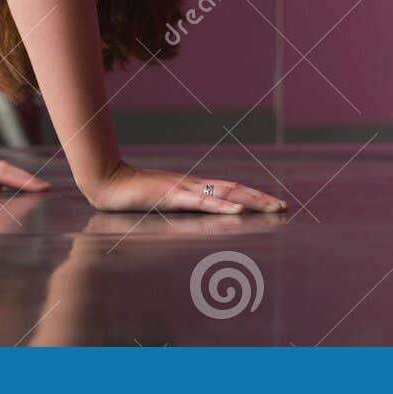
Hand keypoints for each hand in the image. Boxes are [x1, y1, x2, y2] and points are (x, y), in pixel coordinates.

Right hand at [85, 162, 285, 213]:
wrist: (108, 181)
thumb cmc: (131, 193)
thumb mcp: (160, 201)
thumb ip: (177, 205)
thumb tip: (194, 212)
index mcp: (192, 186)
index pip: (229, 189)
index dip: (252, 195)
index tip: (272, 203)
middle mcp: (193, 184)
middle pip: (234, 189)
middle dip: (261, 198)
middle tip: (284, 206)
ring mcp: (184, 189)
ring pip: (225, 193)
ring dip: (251, 200)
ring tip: (272, 207)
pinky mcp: (173, 196)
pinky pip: (203, 202)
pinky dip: (223, 205)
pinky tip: (238, 209)